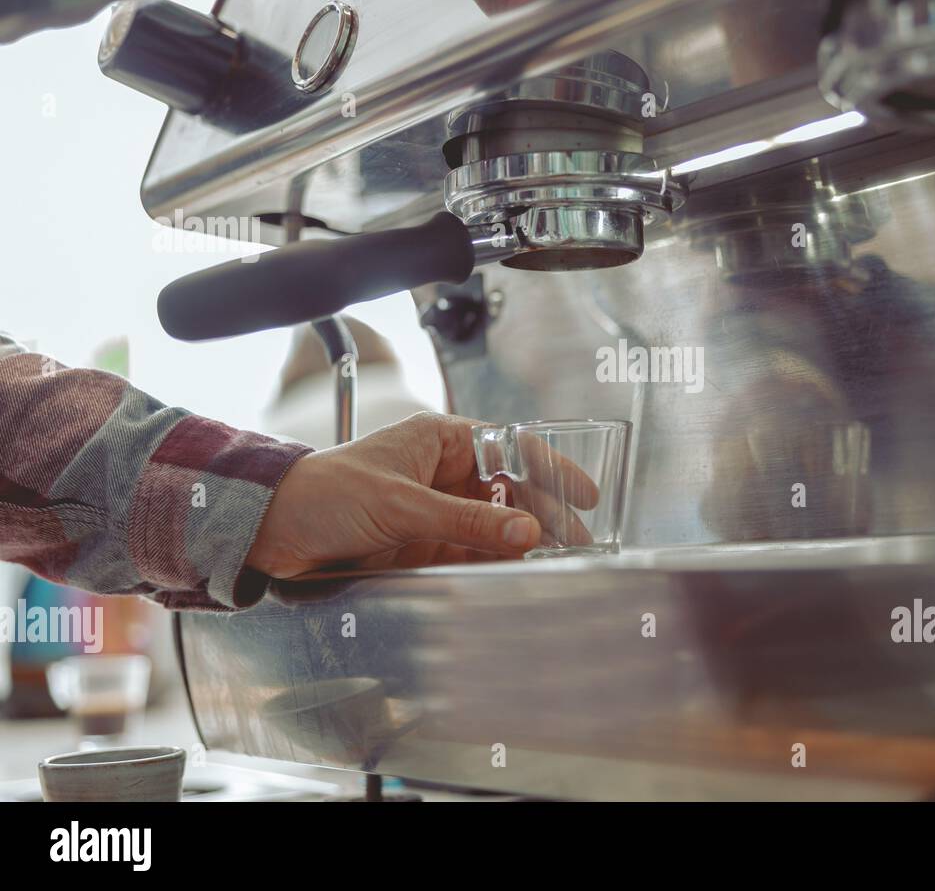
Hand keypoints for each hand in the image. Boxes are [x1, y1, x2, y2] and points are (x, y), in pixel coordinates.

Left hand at [246, 412, 551, 577]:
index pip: (511, 449)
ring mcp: (435, 511)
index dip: (551, 469)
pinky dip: (493, 564)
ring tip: (553, 563)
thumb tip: (525, 529)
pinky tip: (515, 574)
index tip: (584, 494)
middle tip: (575, 543)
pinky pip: (470, 553)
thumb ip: (466, 520)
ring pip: (494, 526)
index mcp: (439, 440)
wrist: (271, 531)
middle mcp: (442, 473)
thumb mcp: (401, 503)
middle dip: (544, 515)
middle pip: (510, 492)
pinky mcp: (423, 546)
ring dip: (521, 544)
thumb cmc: (322, 492)